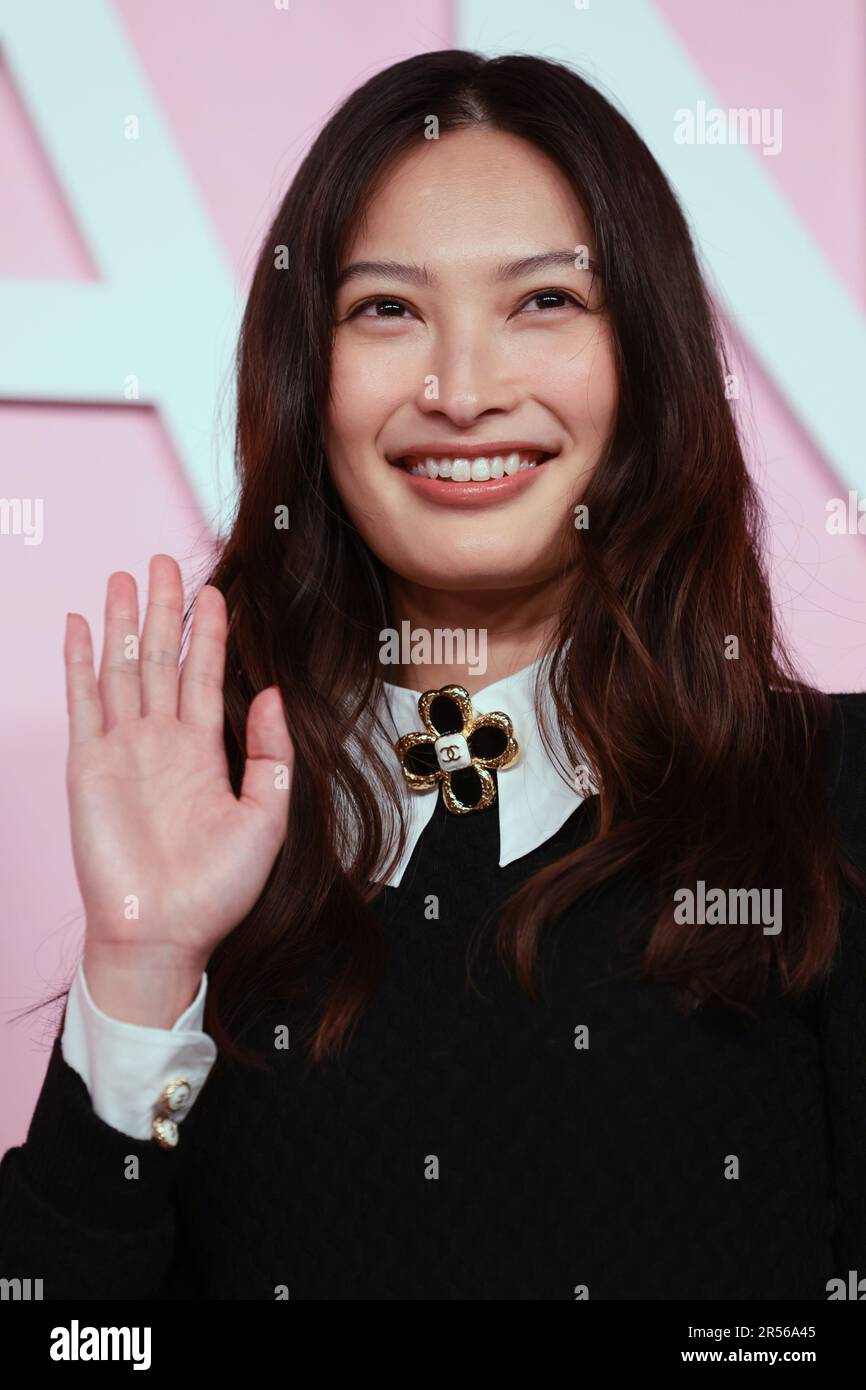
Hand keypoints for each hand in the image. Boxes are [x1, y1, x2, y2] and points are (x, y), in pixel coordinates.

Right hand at [64, 555, 292, 1022]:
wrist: (162, 932)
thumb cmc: (215, 889)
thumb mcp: (266, 817)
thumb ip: (270, 754)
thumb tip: (272, 692)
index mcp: (203, 751)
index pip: (205, 675)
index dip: (209, 633)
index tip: (216, 593)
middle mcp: (161, 742)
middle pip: (162, 658)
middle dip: (164, 610)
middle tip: (165, 561)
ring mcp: (122, 749)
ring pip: (123, 668)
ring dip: (124, 623)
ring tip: (125, 577)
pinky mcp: (87, 764)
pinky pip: (84, 701)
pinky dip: (82, 661)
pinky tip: (84, 626)